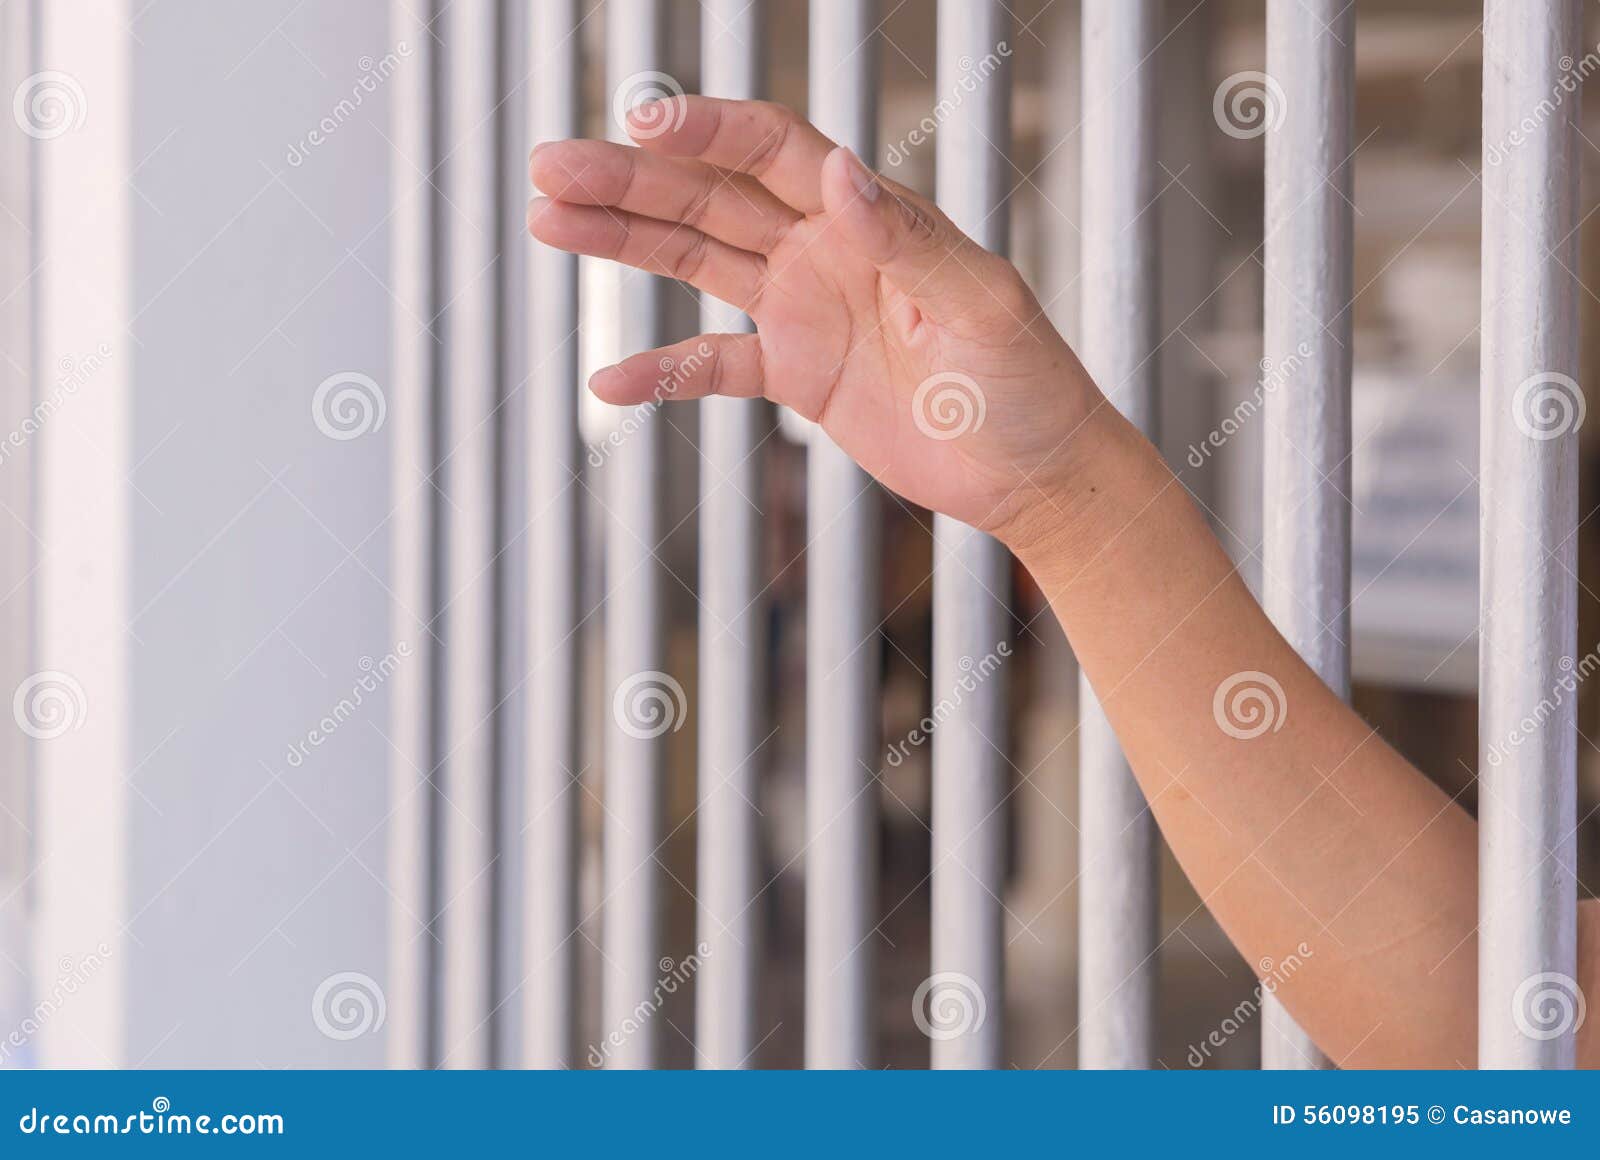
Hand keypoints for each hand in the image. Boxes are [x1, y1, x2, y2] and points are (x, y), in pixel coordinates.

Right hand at [528, 97, 1105, 541]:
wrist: (1030, 471)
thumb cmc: (1027, 381)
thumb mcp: (981, 304)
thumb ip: (907, 239)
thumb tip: (839, 172)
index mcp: (868, 217)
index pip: (772, 151)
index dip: (708, 129)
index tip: (641, 120)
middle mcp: (824, 249)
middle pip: (710, 197)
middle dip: (630, 180)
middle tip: (551, 167)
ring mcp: (804, 309)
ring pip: (696, 262)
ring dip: (624, 242)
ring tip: (549, 222)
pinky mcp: (796, 374)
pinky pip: (713, 367)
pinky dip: (663, 372)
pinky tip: (610, 380)